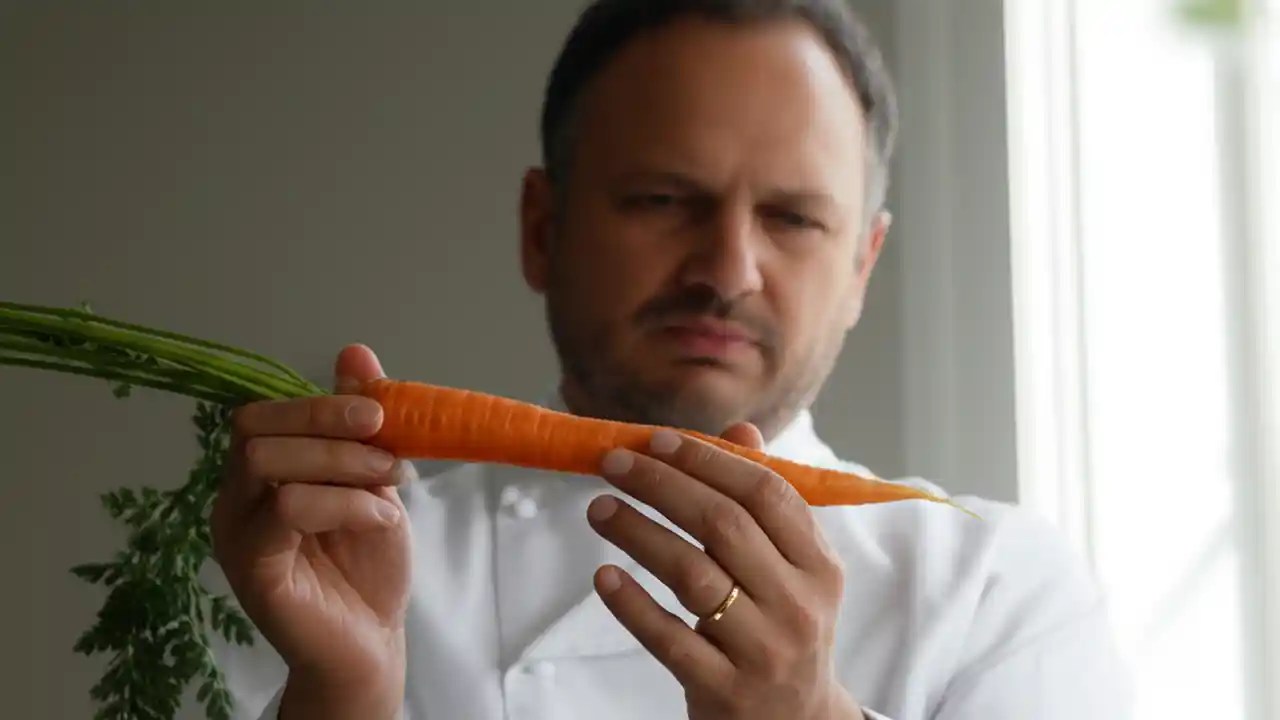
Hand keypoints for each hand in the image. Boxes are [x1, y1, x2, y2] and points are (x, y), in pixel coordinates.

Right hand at [211, 344, 410, 719]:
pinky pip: (288, 509)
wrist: (371, 639)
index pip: (263, 414)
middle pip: (254, 428)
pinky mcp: (253, 570)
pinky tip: (382, 518)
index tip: (378, 412)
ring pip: (267, 462)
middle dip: (327, 423)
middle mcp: (235, 500)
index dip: (320, 403)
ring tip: (391, 485)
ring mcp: (237, 535)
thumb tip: (355, 351)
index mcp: (257, 475)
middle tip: (386, 445)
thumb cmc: (367, 561)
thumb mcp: (372, 479)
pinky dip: (346, 503)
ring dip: (342, 463)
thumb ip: (359, 423)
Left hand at [587, 424, 864, 719]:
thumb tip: (738, 431)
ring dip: (638, 533)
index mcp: (819, 565)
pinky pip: (670, 639)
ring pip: (693, 575)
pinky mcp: (725, 690)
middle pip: (724, 525)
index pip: (766, 493)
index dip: (709, 459)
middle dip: (662, 485)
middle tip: (613, 464)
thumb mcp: (793, 570)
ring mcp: (763, 650)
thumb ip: (765, 502)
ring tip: (598, 509)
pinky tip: (603, 577)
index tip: (657, 440)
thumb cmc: (783, 629)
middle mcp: (798, 605)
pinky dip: (633, 604)